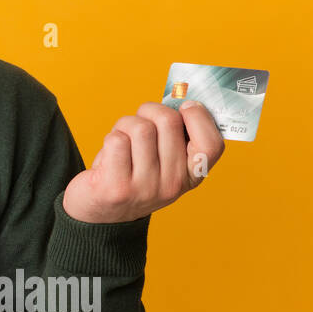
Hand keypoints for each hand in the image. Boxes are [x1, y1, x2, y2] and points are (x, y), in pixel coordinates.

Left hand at [62, 100, 224, 223]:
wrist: (100, 213)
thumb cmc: (133, 174)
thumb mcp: (163, 161)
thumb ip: (176, 136)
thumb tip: (184, 98)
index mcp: (191, 176)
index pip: (211, 144)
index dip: (200, 117)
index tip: (185, 106)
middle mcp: (172, 185)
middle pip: (168, 121)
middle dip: (149, 110)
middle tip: (139, 123)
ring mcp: (145, 188)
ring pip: (139, 127)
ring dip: (125, 125)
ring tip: (121, 143)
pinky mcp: (116, 188)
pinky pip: (116, 140)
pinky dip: (109, 138)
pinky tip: (109, 157)